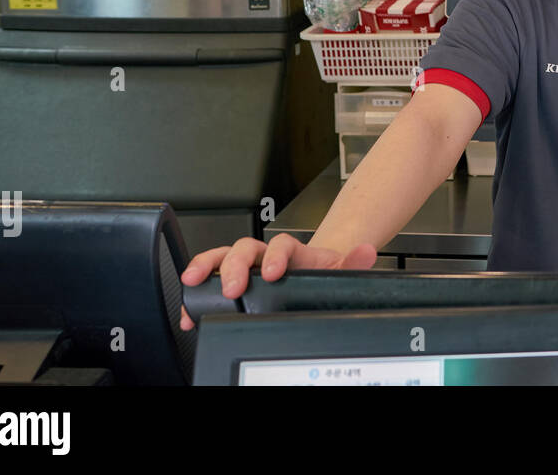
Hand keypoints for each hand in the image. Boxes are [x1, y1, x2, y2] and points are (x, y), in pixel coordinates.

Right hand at [179, 234, 376, 329]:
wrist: (315, 276)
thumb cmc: (324, 273)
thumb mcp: (341, 269)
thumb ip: (354, 262)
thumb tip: (367, 252)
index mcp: (293, 252)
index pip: (281, 245)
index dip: (275, 256)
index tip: (272, 272)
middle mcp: (266, 256)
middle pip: (244, 248)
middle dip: (234, 265)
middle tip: (231, 286)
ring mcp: (248, 268)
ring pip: (221, 258)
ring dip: (205, 267)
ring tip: (193, 282)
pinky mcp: (235, 283)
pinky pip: (210, 282)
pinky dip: (196, 296)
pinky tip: (190, 312)